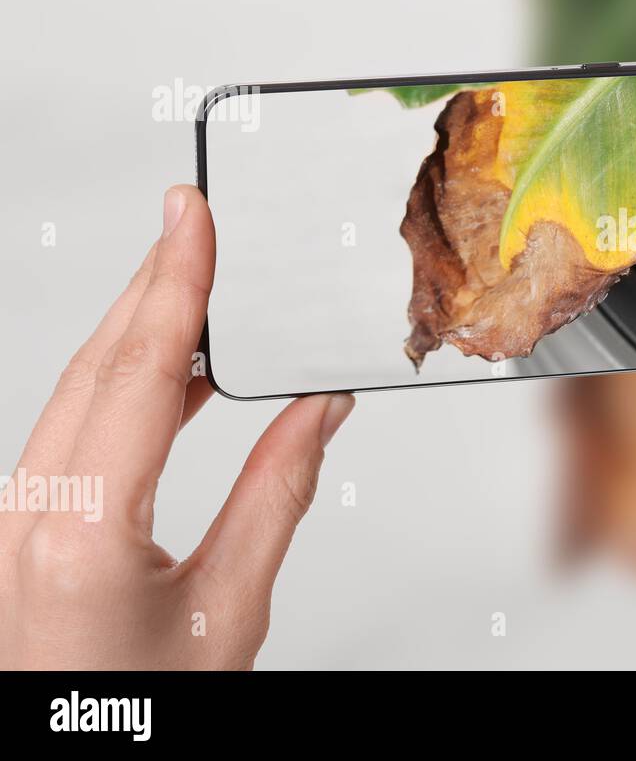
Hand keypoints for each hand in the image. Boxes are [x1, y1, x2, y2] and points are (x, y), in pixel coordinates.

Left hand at [0, 186, 354, 668]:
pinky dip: (124, 383)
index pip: (140, 374)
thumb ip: (276, 497)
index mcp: (82, 533)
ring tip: (193, 281)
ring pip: (76, 392)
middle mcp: (29, 517)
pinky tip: (172, 371)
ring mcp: (15, 522)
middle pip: (96, 365)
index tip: (192, 216)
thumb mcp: (231, 613)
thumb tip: (317, 411)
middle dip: (150, 283)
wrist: (69, 758)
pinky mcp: (23, 530)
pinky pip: (71, 429)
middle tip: (193, 221)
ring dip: (136, 328)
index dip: (174, 284)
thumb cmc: (141, 713)